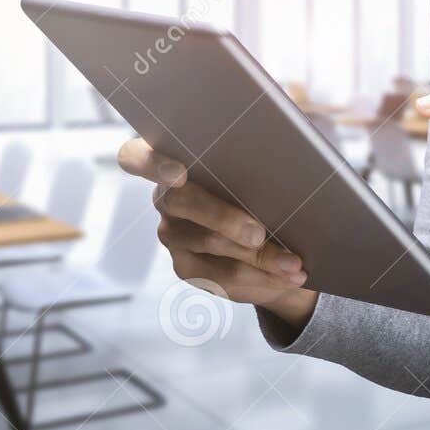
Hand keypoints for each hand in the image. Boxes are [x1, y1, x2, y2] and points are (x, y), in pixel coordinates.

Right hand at [117, 138, 318, 329]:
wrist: (274, 229)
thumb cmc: (264, 182)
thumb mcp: (263, 164)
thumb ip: (260, 156)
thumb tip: (291, 150)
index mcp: (173, 158)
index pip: (134, 156)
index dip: (151, 164)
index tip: (179, 174)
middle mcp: (164, 198)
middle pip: (181, 204)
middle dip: (223, 219)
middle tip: (259, 234)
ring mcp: (172, 236)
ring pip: (210, 245)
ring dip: (259, 257)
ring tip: (295, 265)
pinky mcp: (188, 268)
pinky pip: (222, 277)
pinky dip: (260, 279)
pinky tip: (288, 280)